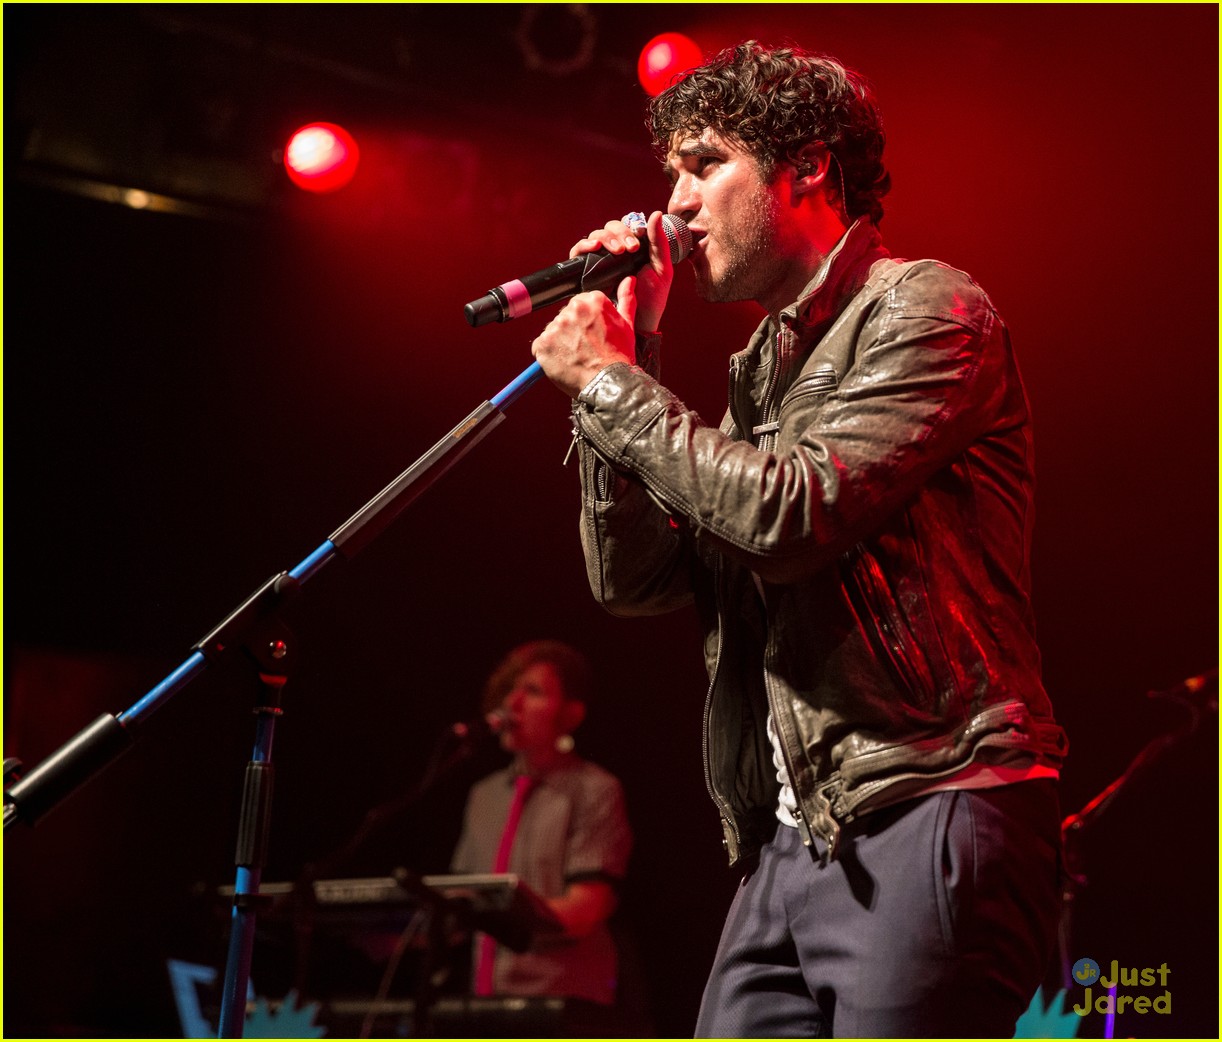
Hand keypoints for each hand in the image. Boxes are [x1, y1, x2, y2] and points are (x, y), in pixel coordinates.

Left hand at [532, 278, 636, 398]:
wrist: (608, 383)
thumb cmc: (618, 357)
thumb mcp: (627, 325)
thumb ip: (626, 299)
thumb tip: (628, 281)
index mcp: (592, 300)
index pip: (580, 304)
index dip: (585, 322)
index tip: (591, 335)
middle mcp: (572, 309)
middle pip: (565, 317)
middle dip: (571, 331)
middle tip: (584, 348)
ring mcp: (555, 326)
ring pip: (553, 332)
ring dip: (559, 343)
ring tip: (575, 357)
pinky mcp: (543, 343)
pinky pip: (540, 347)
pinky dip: (548, 356)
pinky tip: (563, 362)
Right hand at [569, 211, 673, 332]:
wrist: (638, 322)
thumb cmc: (651, 299)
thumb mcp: (662, 268)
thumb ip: (659, 242)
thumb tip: (656, 213)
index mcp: (633, 248)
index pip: (626, 225)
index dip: (631, 227)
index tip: (639, 237)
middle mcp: (615, 251)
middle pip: (610, 227)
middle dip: (621, 233)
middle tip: (631, 248)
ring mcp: (600, 260)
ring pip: (596, 235)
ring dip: (607, 238)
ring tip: (618, 252)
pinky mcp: (586, 270)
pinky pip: (579, 251)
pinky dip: (584, 245)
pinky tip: (594, 247)